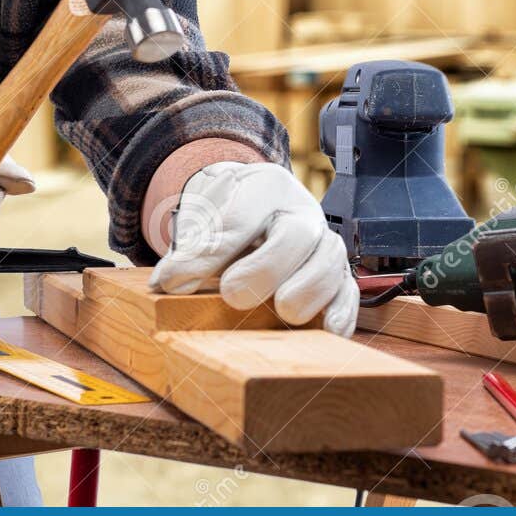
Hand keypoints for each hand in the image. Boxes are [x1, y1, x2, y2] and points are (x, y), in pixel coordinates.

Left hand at [149, 162, 358, 335]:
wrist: (255, 205)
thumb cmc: (227, 214)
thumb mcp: (202, 216)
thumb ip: (188, 247)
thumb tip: (167, 283)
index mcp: (265, 186)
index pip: (239, 220)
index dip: (205, 255)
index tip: (171, 282)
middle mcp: (301, 211)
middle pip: (297, 235)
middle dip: (264, 269)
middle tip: (232, 295)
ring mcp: (323, 242)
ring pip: (330, 261)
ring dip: (307, 291)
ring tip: (283, 312)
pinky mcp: (336, 273)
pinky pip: (348, 290)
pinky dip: (342, 310)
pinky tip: (329, 329)